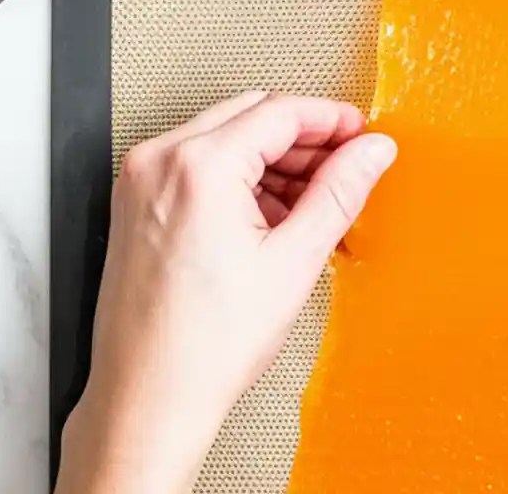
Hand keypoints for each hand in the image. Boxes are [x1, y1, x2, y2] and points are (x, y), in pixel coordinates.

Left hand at [56, 92, 396, 493]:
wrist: (150, 396)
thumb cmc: (206, 345)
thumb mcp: (294, 261)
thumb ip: (340, 192)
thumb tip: (372, 152)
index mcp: (199, 167)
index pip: (280, 112)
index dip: (332, 119)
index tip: (361, 133)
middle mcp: (160, 162)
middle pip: (250, 115)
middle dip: (304, 137)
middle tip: (346, 165)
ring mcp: (141, 181)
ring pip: (224, 137)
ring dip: (272, 158)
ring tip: (313, 201)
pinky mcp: (136, 203)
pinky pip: (198, 164)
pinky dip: (239, 177)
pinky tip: (271, 215)